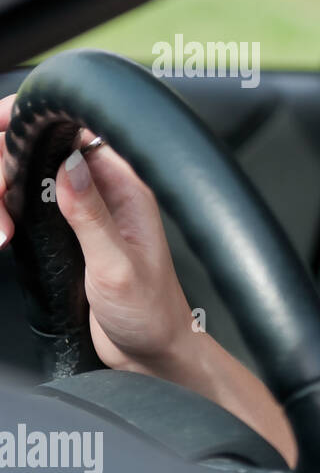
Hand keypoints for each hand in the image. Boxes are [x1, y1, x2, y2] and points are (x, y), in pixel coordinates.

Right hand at [0, 93, 196, 376]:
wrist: (152, 352)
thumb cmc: (150, 313)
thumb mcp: (118, 267)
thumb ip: (91, 216)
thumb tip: (69, 164)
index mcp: (127, 188)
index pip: (76, 130)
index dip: (35, 120)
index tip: (1, 124)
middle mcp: (103, 191)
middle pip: (38, 147)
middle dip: (4, 163)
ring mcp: (80, 211)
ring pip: (24, 175)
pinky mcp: (63, 233)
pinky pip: (22, 205)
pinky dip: (2, 212)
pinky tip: (0, 234)